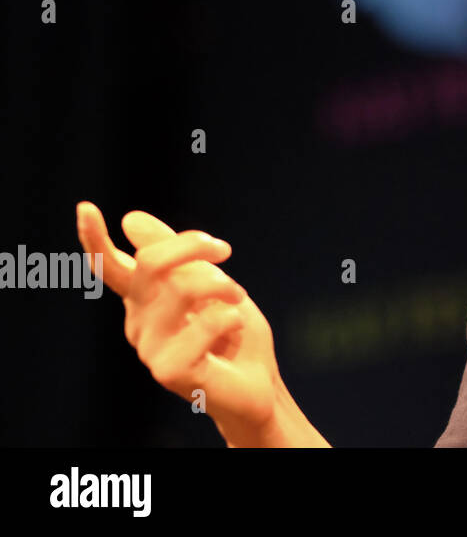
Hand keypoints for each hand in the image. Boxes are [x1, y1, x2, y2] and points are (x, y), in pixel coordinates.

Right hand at [75, 201, 279, 440]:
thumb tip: (131, 220)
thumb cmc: (233, 332)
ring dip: (221, 284)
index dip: (94, 239)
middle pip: (151, 263)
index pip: (111, 267)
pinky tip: (234, 331)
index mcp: (144, 298)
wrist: (257, 382)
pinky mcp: (168, 371)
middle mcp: (138, 322)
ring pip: (182, 288)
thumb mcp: (210, 281)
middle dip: (192, 245)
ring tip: (237, 298)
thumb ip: (176, 255)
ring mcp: (149, 348)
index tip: (86, 207)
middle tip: (224, 249)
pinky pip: (204, 323)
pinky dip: (230, 317)